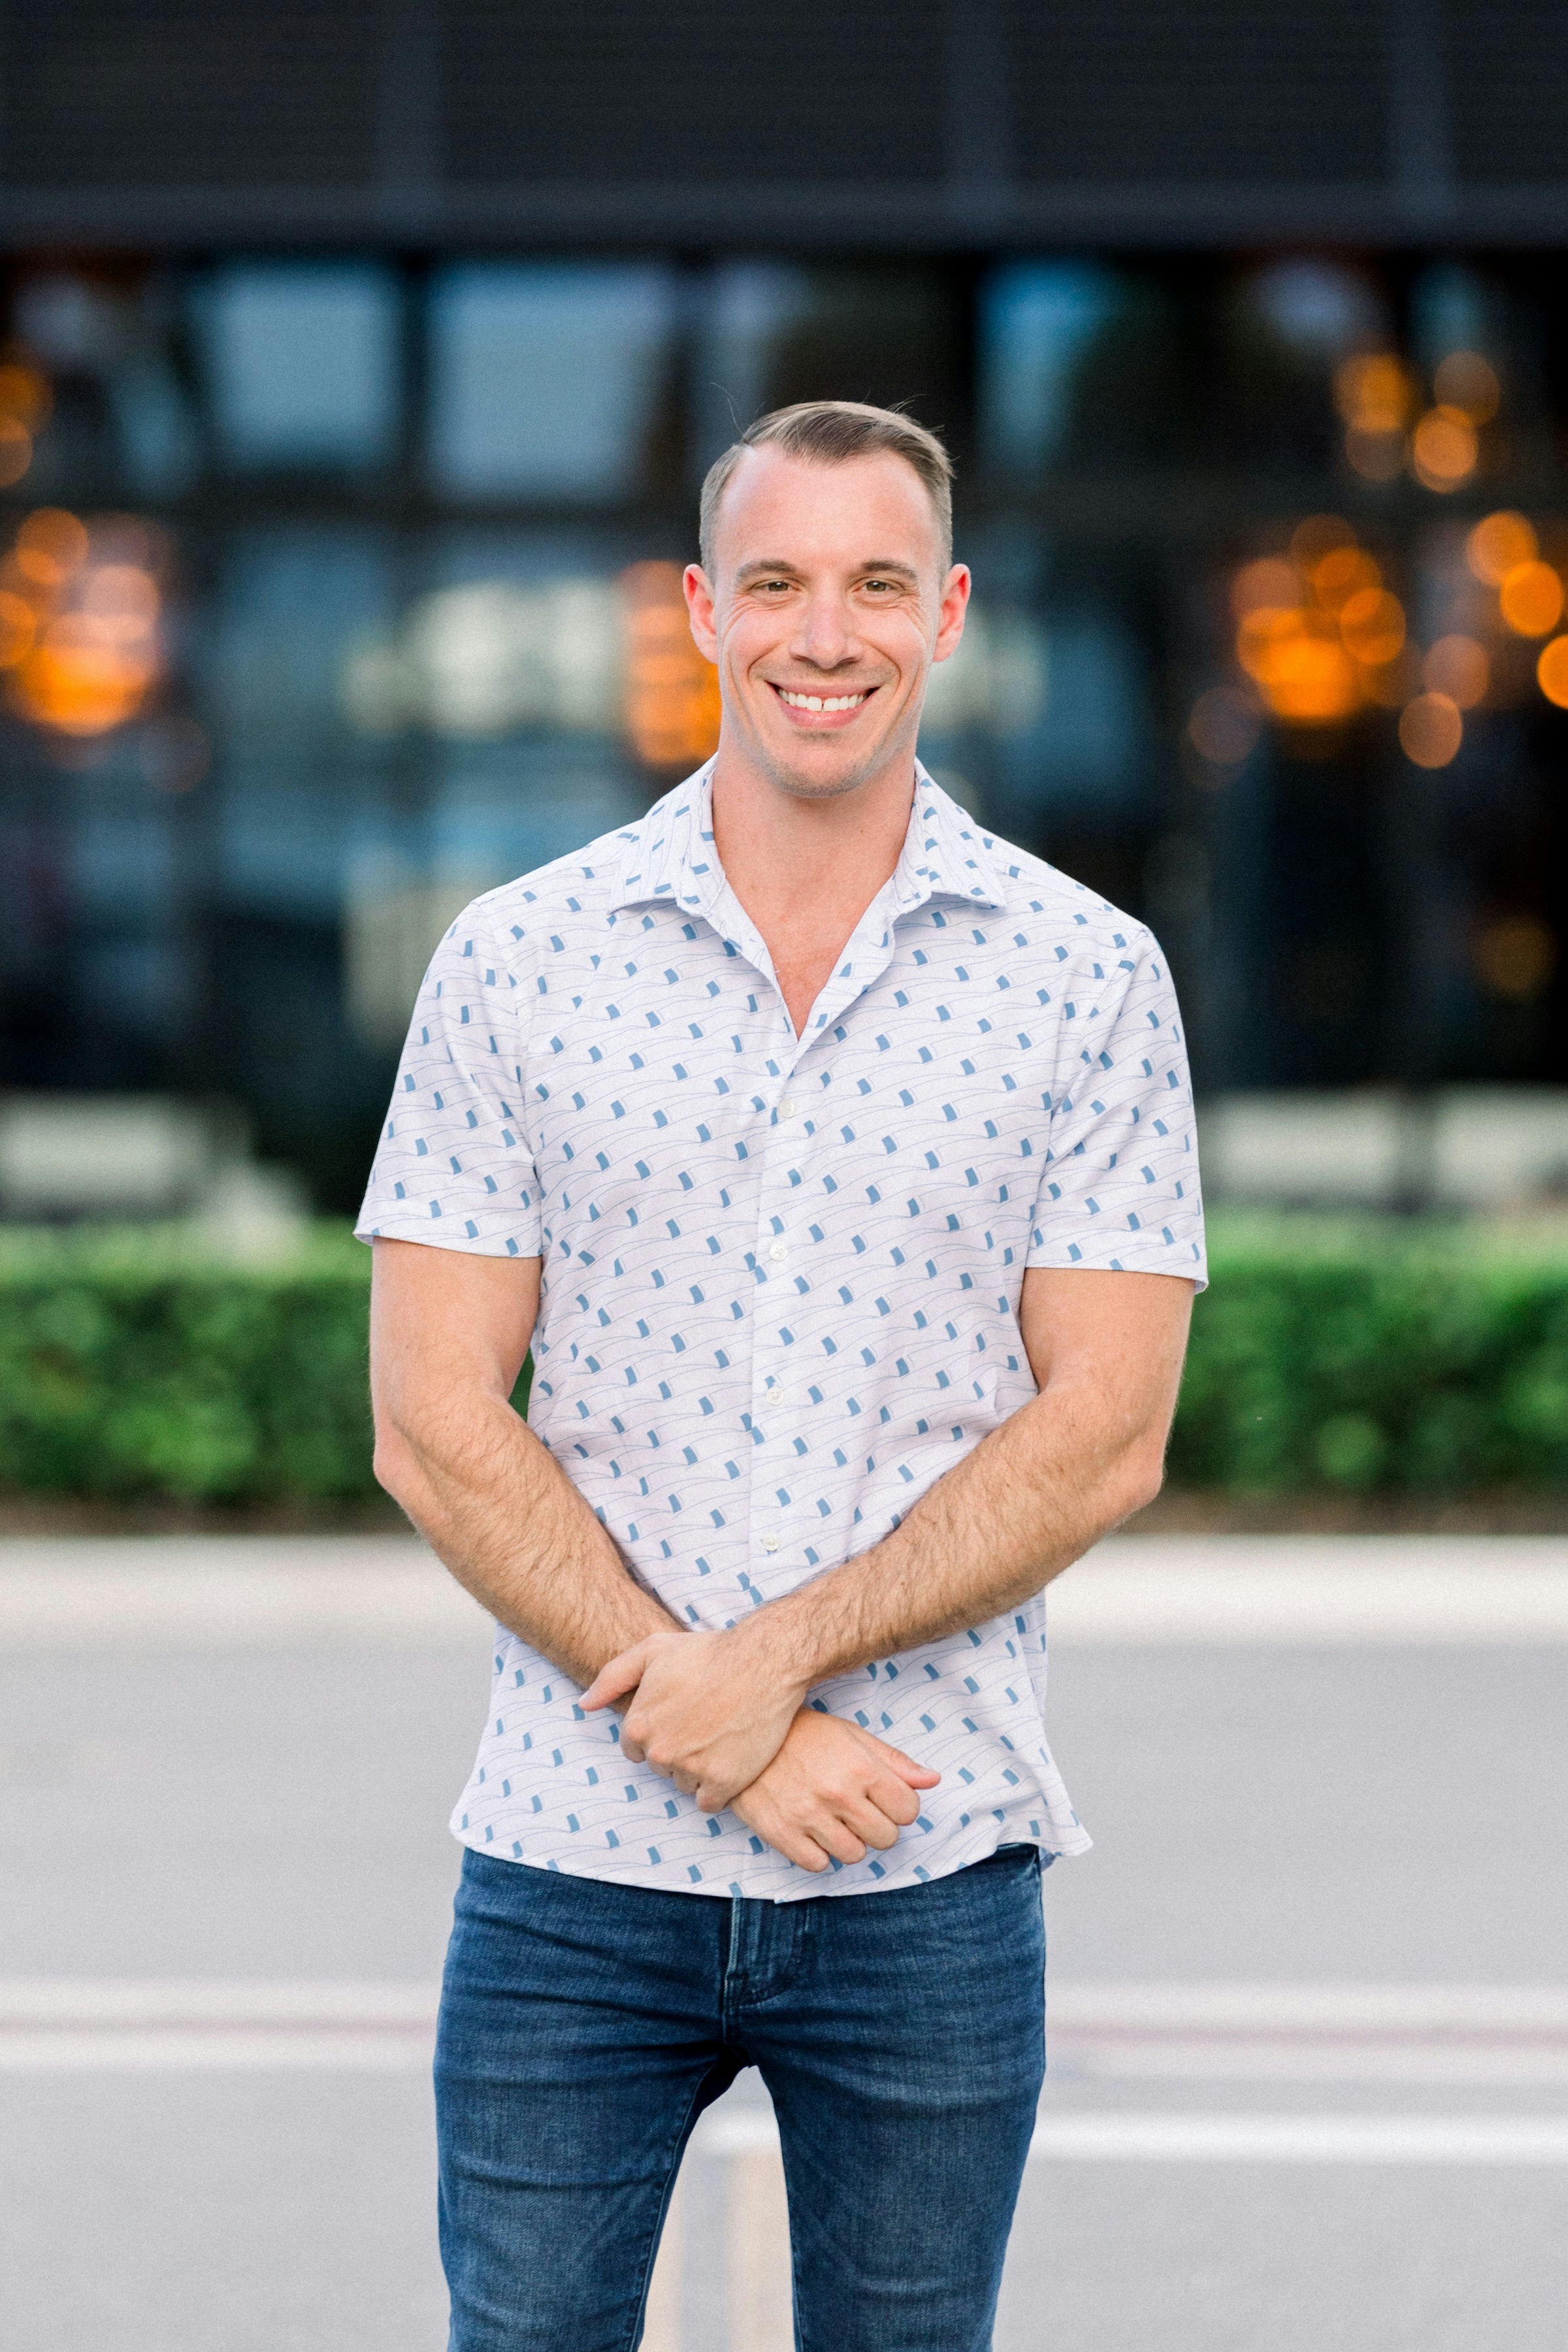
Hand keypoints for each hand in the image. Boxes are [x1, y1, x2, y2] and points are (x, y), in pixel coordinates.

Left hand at [582, 1625, 805, 1811]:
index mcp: (638, 1726)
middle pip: (661, 1767)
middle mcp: (659, 1752)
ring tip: (721, 1737)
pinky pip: (709, 1803)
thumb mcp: (652, 1651)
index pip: (635, 1750)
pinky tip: (730, 1761)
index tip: (680, 1718)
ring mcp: (691, 1770)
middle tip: (704, 1723)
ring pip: (685, 1784)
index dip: (659, 1732)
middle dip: (678, 1751)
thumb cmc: (708, 1653)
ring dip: (699, 1770)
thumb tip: (584, 1705)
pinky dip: (718, 1788)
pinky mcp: (723, 1782)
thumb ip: (612, 1677)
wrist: (764, 1662)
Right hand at [730, 1710, 940, 1873]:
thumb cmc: (805, 1734)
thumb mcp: (853, 1736)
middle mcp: (838, 1794)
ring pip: (854, 1856)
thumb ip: (895, 1761)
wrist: (746, 1736)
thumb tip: (933, 1780)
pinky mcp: (781, 1833)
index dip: (899, 1807)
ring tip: (832, 1819)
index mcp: (861, 1767)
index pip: (908, 1810)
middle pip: (886, 1838)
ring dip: (848, 1841)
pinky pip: (818, 1864)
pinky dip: (818, 1852)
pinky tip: (810, 1830)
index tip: (882, 1799)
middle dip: (877, 1826)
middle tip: (856, 1810)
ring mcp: (809, 1816)